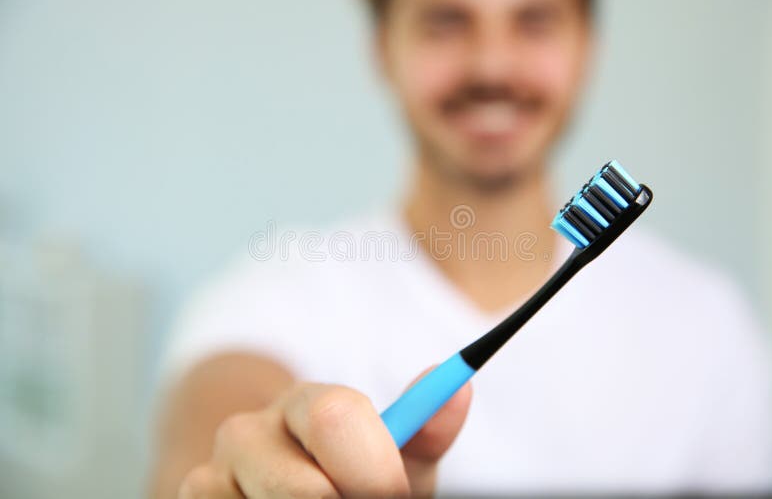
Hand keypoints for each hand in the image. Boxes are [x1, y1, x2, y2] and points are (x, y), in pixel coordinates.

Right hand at [178, 370, 471, 497]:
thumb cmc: (347, 477)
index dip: (375, 472)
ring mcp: (207, 477)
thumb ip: (424, 429)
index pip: (337, 418)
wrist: (267, 489)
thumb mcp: (390, 456)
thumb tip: (460, 387)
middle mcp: (245, 432)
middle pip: (303, 488)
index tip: (397, 496)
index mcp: (304, 404)